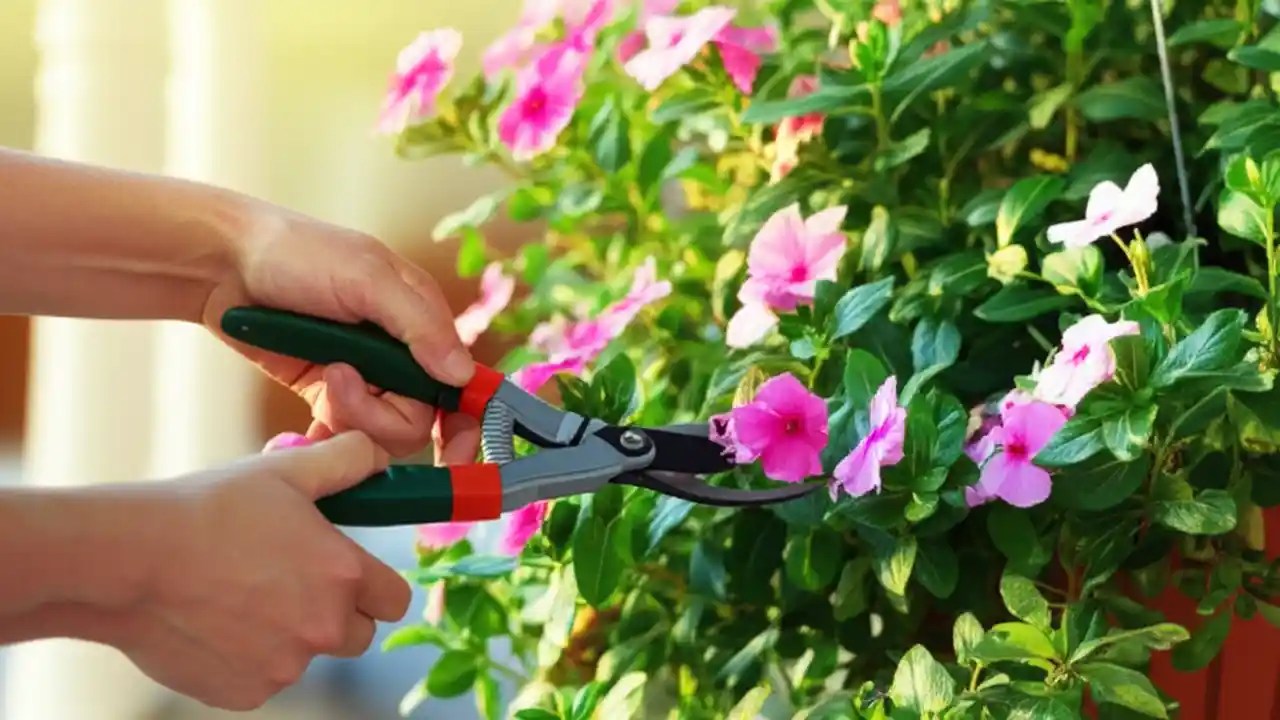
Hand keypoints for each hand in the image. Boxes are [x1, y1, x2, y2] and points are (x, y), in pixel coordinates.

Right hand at [95, 432, 410, 710]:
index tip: (349, 574)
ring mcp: (285, 667)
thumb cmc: (207, 510)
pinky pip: (262, 678)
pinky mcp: (246, 693)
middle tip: (290, 582)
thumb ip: (345, 462)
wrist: (130, 561)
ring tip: (237, 594)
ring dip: (287, 635)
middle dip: (337, 613)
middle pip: (359, 633)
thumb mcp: (284, 471)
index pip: (395, 599)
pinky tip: (213, 621)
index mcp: (343, 576)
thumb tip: (379, 456)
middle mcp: (324, 628)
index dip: (375, 585)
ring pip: (305, 655)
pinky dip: (246, 658)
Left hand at [202, 199, 479, 463]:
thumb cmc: (295, 252)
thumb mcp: (366, 277)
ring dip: (350, 418)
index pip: (460, 384)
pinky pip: (343, 434)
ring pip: (379, 431)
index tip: (454, 452)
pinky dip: (328, 438)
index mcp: (422, 319)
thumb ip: (418, 326)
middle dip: (381, 414)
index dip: (464, 422)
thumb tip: (461, 375)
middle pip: (418, 418)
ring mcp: (363, 374)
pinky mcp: (326, 391)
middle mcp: (399, 352)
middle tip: (340, 383)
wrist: (220, 262)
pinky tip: (305, 429)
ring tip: (323, 382)